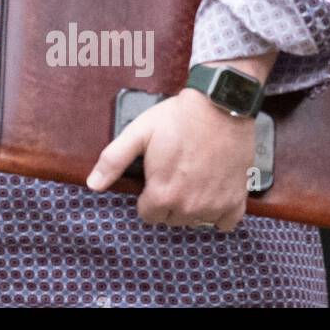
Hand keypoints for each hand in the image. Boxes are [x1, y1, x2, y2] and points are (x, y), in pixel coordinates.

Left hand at [85, 86, 255, 230]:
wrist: (219, 106)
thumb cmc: (177, 118)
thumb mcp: (138, 133)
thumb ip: (113, 161)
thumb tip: (92, 184)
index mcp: (163, 194)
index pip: (148, 215)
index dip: (147, 198)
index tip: (153, 179)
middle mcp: (190, 207)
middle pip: (171, 219)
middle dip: (167, 202)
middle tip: (171, 175)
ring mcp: (216, 205)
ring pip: (196, 221)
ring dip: (190, 207)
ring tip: (190, 179)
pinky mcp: (236, 200)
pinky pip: (225, 222)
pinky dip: (218, 213)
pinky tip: (211, 193)